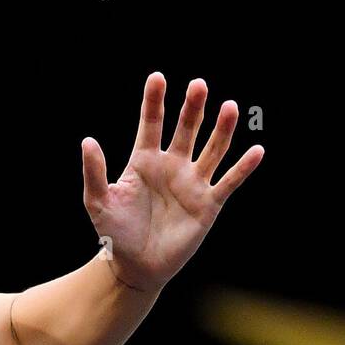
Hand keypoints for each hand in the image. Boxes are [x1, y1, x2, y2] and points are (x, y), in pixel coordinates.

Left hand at [81, 74, 263, 292]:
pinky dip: (243, 168)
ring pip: (212, 149)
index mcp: (144, 160)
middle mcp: (172, 166)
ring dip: (222, 128)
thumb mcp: (98, 202)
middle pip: (186, 129)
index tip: (157, 78)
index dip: (154, 101)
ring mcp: (192, 183)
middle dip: (193, 108)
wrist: (135, 266)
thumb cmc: (115, 232)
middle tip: (198, 85)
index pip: (152, 124)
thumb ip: (94, 172)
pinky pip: (229, 182)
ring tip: (230, 107)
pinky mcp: (208, 204)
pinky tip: (257, 151)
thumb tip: (88, 141)